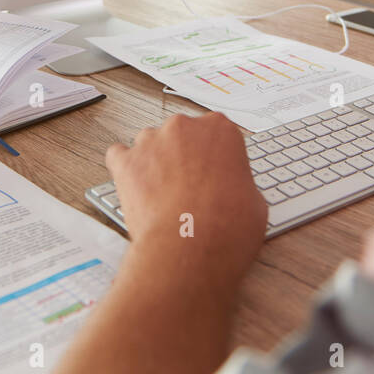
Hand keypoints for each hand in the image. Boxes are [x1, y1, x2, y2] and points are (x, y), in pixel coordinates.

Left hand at [105, 112, 265, 282]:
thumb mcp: (254, 200)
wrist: (193, 247)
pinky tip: (135, 189)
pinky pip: (119, 156)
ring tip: (161, 196)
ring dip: (154, 163)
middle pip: (181, 135)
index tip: (213, 174)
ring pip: (150, 144)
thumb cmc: (227, 226)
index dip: (213, 157)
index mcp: (221, 130)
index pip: (215, 133)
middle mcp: (184, 127)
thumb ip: (239, 183)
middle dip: (183, 157)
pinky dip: (125, 170)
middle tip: (189, 189)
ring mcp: (151, 141)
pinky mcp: (125, 161)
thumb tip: (233, 191)